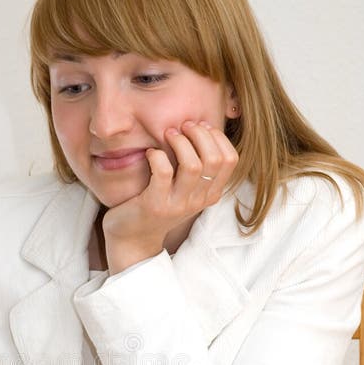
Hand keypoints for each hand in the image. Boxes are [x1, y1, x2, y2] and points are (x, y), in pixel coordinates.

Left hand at [103, 121, 238, 273]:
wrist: (133, 237)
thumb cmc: (158, 204)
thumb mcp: (185, 189)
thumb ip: (197, 167)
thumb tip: (202, 127)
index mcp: (210, 194)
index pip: (230, 160)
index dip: (217, 137)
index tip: (200, 127)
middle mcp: (198, 200)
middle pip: (214, 159)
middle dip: (200, 135)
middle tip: (183, 127)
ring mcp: (178, 204)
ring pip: (193, 165)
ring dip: (180, 143)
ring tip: (168, 134)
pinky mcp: (156, 204)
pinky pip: (163, 171)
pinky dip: (157, 155)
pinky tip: (150, 153)